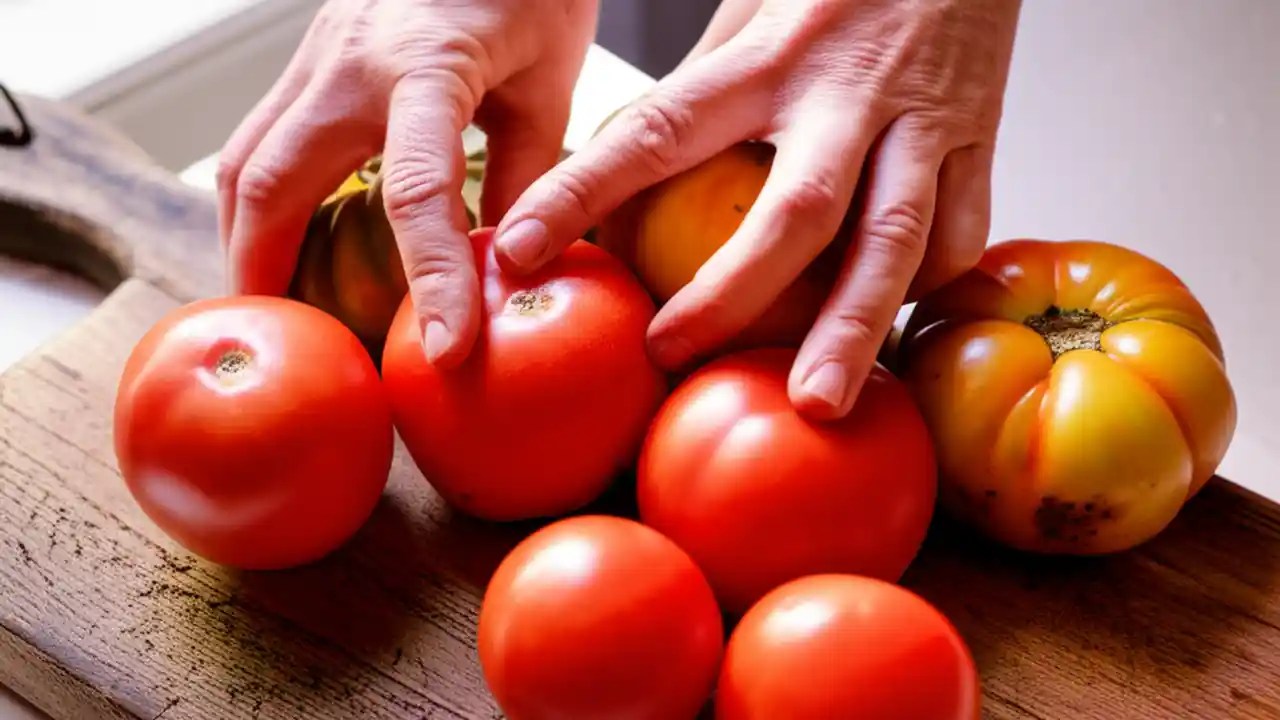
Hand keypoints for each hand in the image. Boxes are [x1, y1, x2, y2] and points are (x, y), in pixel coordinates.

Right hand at [216, 0, 597, 365]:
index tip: (447, 352)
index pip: (417, 195)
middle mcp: (348, 61)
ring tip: (271, 301)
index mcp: (423, 67)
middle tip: (284, 341)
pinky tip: (286, 236)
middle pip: (270, 182)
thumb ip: (528, 176)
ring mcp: (316, 52)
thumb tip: (509, 266)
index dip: (433, 281)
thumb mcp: (547, 82)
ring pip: (245, 157)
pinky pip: (264, 134)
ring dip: (247, 236)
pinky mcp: (311, 54)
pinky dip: (263, 196)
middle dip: (266, 269)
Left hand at [493, 0, 1021, 418]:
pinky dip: (922, 288)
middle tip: (671, 357)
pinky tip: (887, 321)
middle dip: (730, 297)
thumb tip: (636, 171)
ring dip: (851, 329)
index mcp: (770, 54)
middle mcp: (846, 92)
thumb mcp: (754, 6)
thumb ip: (707, 87)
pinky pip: (960, 232)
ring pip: (893, 239)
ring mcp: (924, 120)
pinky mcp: (983, 137)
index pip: (658, 129)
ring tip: (815, 402)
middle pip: (792, 212)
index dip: (582, 192)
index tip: (521, 249)